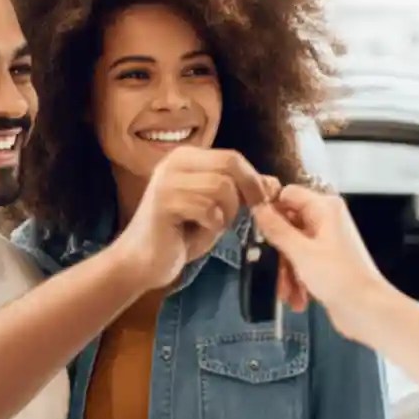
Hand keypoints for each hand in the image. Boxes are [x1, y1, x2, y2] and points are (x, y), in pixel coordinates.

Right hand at [112, 146, 269, 289]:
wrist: (143, 261)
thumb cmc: (181, 235)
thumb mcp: (218, 210)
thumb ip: (242, 194)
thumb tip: (274, 183)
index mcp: (187, 157)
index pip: (233, 157)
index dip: (254, 179)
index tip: (263, 202)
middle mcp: (175, 161)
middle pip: (230, 163)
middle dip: (247, 191)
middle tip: (249, 214)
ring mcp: (168, 179)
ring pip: (222, 186)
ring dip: (227, 212)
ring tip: (213, 226)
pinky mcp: (164, 202)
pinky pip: (207, 208)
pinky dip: (212, 224)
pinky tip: (199, 232)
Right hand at [251, 185, 391, 338]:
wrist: (366, 311)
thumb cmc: (340, 278)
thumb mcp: (300, 252)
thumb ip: (276, 229)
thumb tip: (258, 208)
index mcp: (325, 208)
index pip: (288, 195)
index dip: (271, 210)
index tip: (258, 230)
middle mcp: (326, 220)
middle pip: (287, 225)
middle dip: (277, 251)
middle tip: (271, 270)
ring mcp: (326, 242)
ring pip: (291, 248)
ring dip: (285, 271)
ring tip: (287, 292)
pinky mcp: (326, 262)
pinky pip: (301, 264)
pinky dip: (296, 280)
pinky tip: (296, 298)